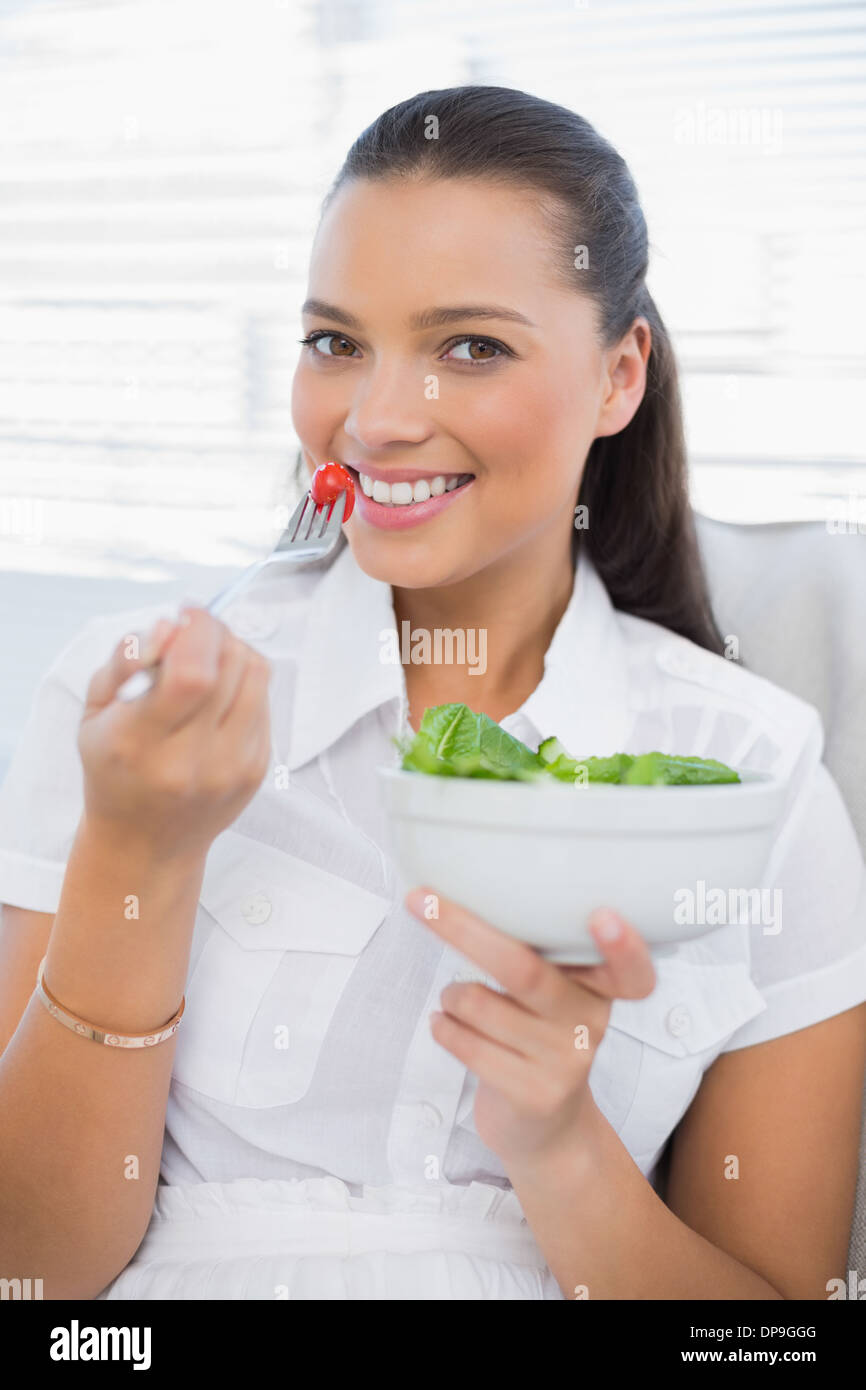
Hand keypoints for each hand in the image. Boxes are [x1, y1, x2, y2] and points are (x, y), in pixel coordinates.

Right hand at [77, 607, 271, 861]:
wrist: (145, 843)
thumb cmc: (115, 771)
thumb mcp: (95, 713)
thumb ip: (126, 659)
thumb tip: (169, 625)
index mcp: (139, 744)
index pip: (191, 673)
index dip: (196, 629)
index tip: (182, 616)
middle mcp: (191, 761)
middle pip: (230, 665)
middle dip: (213, 631)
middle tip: (192, 631)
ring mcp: (231, 767)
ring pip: (256, 674)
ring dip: (232, 649)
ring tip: (206, 658)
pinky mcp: (257, 769)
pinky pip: (264, 699)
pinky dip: (244, 681)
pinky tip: (218, 693)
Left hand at [405, 888, 655, 1171]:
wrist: (545, 1127)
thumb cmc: (537, 1039)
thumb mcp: (554, 996)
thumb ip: (538, 955)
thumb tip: (468, 896)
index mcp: (601, 989)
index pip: (632, 971)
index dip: (624, 945)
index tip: (603, 915)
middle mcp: (590, 1023)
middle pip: (524, 969)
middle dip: (463, 929)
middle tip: (421, 900)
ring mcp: (564, 1062)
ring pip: (479, 1004)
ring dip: (451, 995)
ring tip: (454, 1000)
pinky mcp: (532, 1093)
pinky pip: (466, 1044)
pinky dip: (443, 1027)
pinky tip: (446, 1025)